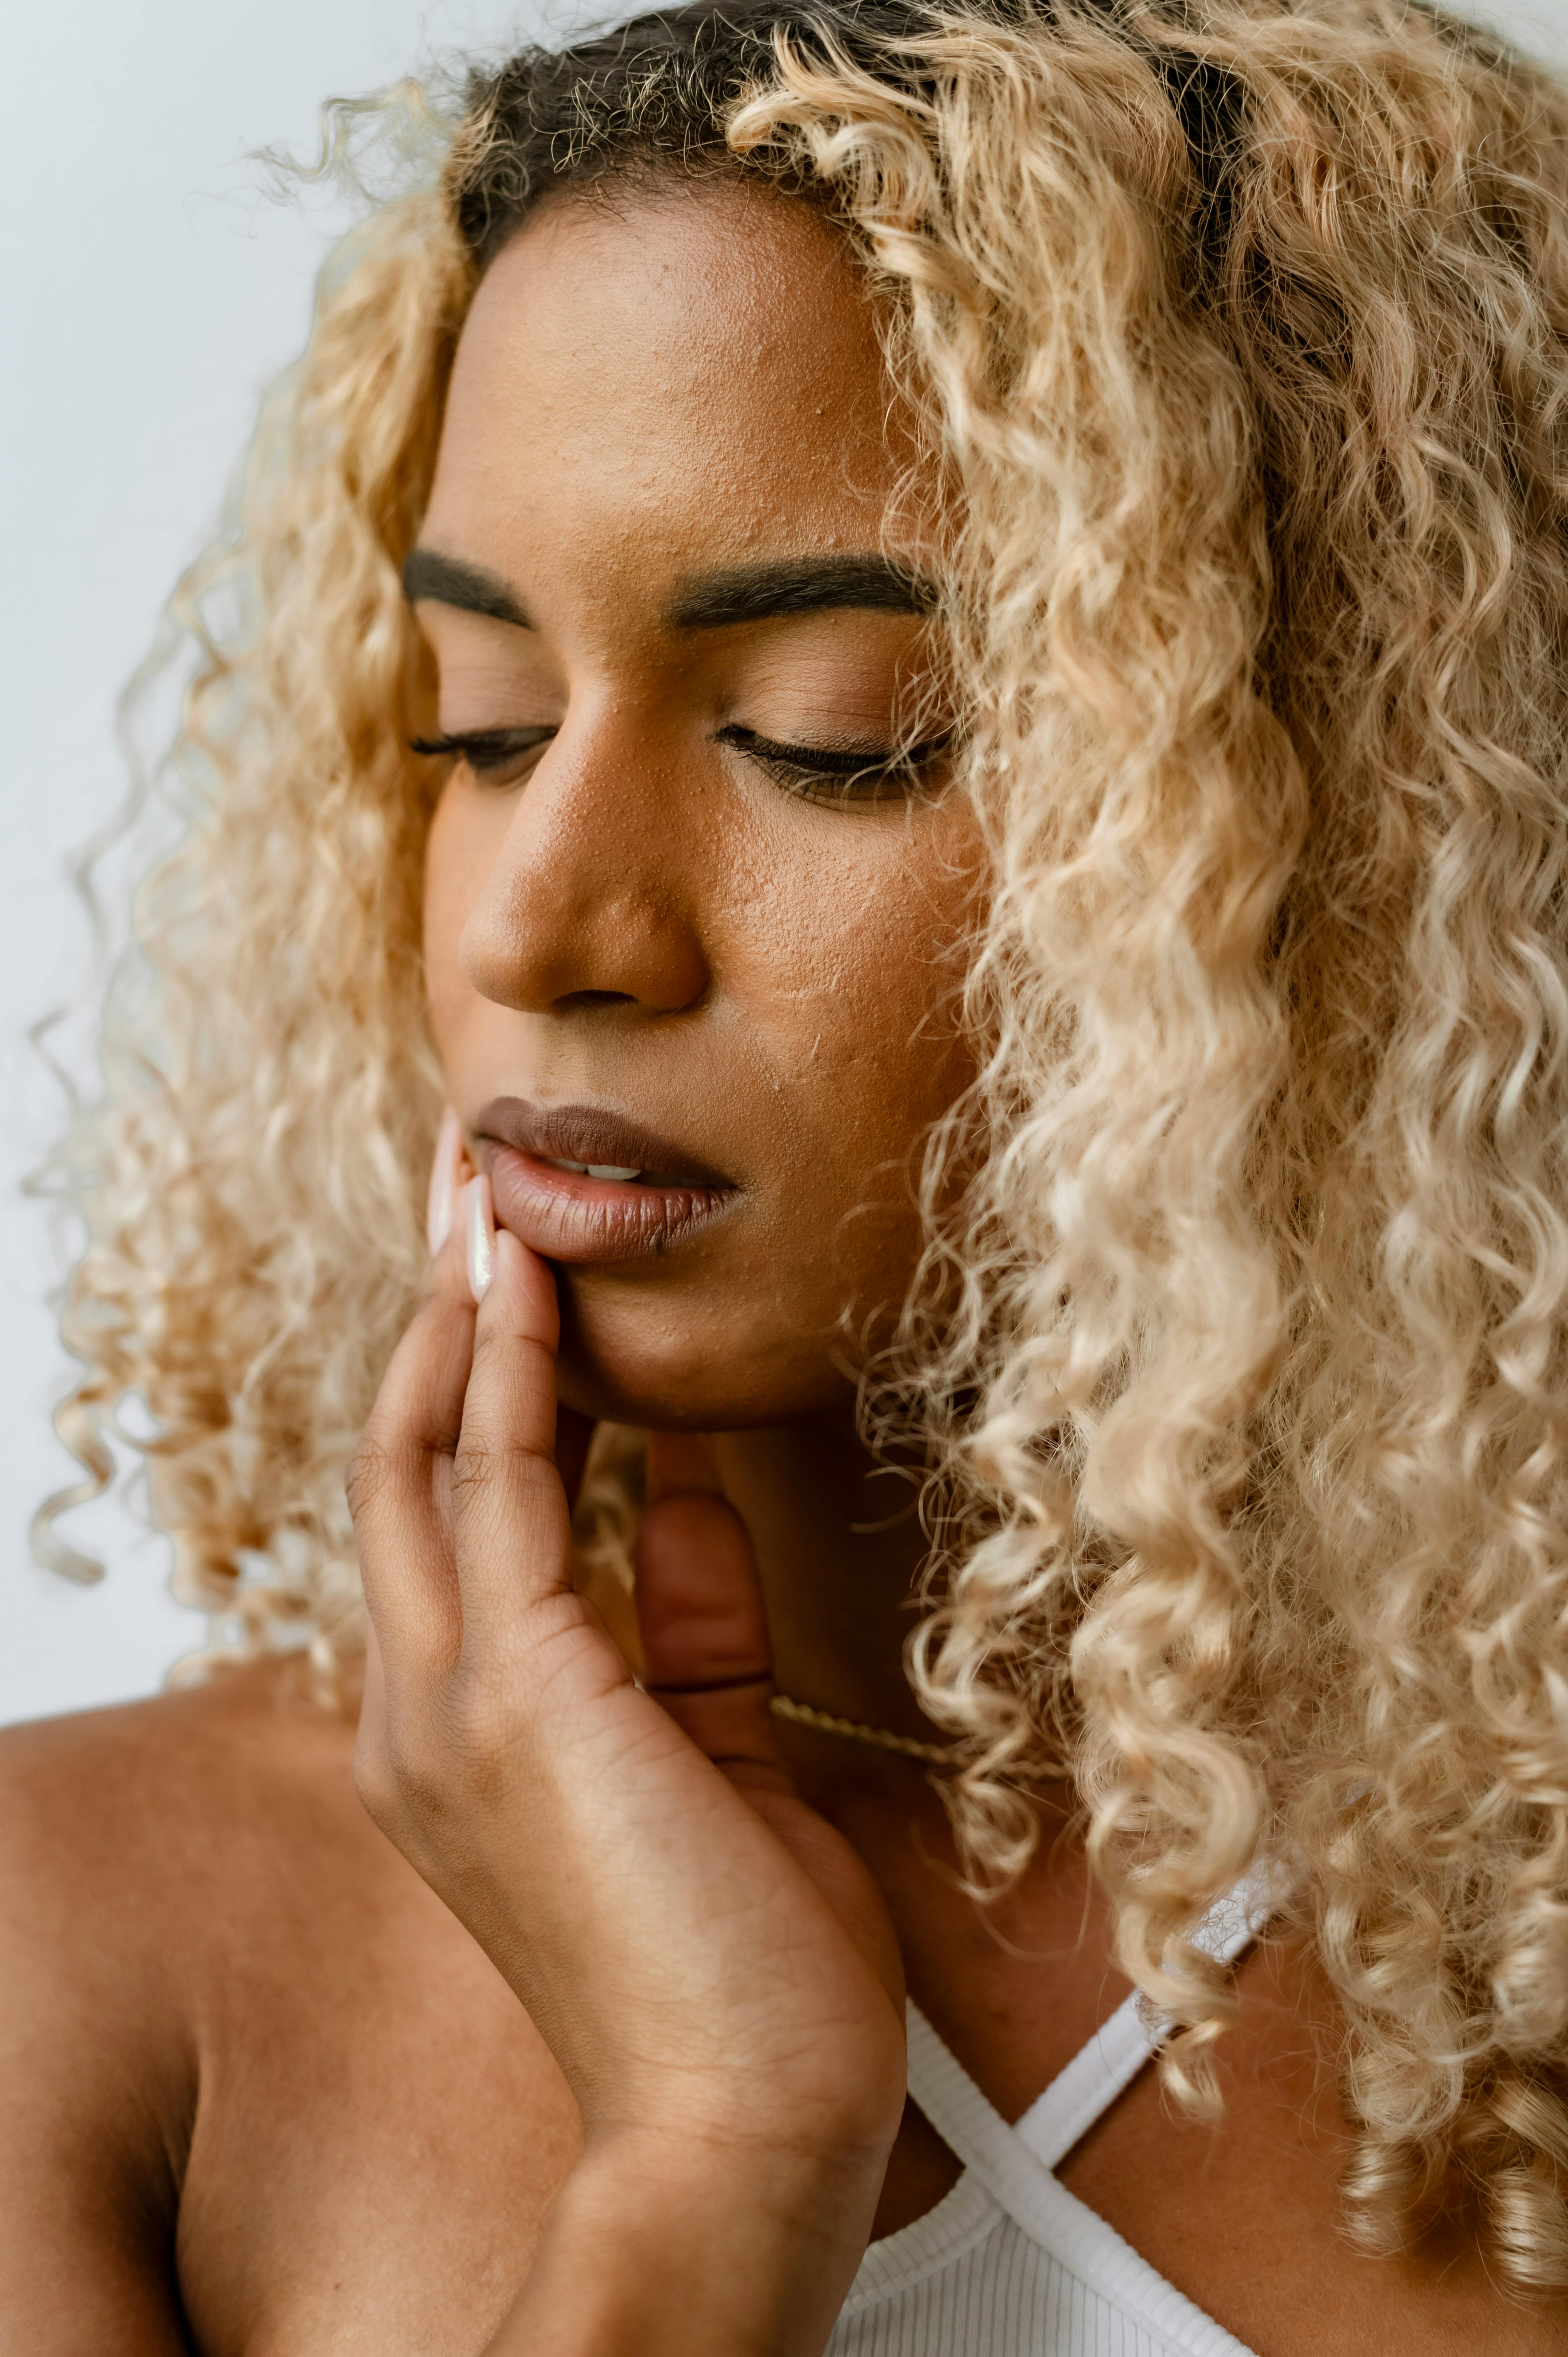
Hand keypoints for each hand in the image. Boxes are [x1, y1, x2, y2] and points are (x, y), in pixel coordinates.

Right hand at [347, 1167, 905, 2354]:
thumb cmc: (744, 1963)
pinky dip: (517, 1374)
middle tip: (472, 1185)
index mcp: (461, 1730)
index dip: (475, 1381)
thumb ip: (688, 1618)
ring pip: (429, 1451)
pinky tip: (534, 1286)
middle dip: (442, 1310)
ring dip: (465, 1307)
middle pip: (406, 1456)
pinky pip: (502, 1487)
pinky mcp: (517, 1690)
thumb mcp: (715, 1748)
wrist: (749, 2125)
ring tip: (491, 1188)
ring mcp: (450, 1700)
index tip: (514, 1278)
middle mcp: (424, 1706)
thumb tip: (691, 1486)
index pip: (450, 1515)